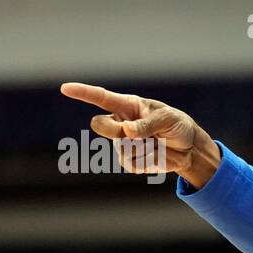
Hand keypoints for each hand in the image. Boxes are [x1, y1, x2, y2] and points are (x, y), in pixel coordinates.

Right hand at [59, 82, 221, 187]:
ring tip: (157, 142)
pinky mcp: (129, 160)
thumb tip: (126, 131)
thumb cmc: (177, 126)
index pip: (101, 97)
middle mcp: (120, 123)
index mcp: (128, 106)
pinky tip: (156, 154)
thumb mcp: (167, 119)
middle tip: (138, 134)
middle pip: (101, 126)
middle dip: (116, 131)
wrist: (188, 149)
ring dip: (143, 148)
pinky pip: (131, 163)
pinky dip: (147, 160)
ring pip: (120, 148)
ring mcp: (122, 142)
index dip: (82, 93)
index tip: (64, 88)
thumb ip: (146, 124)